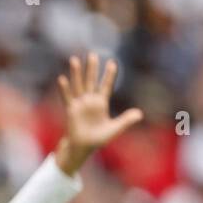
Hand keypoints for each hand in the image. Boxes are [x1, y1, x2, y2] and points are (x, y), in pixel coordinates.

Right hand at [54, 53, 142, 175]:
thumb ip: (126, 120)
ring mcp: (80, 104)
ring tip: (75, 60)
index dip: (109, 75)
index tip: (112, 63)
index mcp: (101, 103)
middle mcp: (90, 101)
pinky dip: (65, 89)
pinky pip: (68, 97)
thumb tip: (140, 114)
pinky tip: (62, 79)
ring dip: (77, 73)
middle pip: (91, 81)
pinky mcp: (71, 110)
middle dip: (92, 68)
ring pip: (78, 85)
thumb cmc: (98, 139)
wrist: (83, 147)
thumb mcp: (115, 129)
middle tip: (93, 54)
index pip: (106, 86)